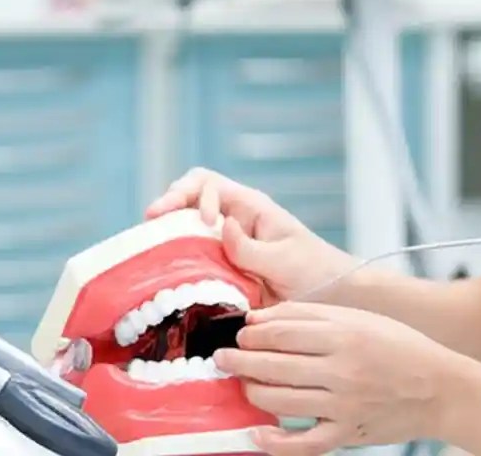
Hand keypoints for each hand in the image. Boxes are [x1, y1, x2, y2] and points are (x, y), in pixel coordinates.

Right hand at [145, 168, 356, 303]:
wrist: (330, 298)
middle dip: (169, 204)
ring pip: (184, 226)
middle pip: (188, 197)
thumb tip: (221, 226)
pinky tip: (165, 269)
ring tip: (151, 244)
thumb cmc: (315, 272)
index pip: (208, 183)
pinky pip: (191, 256)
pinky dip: (176, 258)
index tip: (201, 221)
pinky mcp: (220, 267)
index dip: (194, 195)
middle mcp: (231, 219)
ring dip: (168, 231)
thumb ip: (251, 247)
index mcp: (249, 207)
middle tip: (151, 222)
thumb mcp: (285, 260)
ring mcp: (223, 242)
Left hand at [215, 301, 468, 454]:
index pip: (281, 332)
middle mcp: (343, 369)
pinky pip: (305, 443)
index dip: (251, 334)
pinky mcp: (349, 434)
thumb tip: (259, 319)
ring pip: (281, 400)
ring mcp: (345, 405)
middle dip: (240, 361)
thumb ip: (309, 315)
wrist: (441, 388)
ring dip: (252, 392)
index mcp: (345, 335)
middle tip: (223, 358)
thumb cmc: (398, 347)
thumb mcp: (358, 318)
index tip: (239, 335)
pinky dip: (276, 442)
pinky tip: (258, 432)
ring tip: (244, 384)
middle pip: (274, 365)